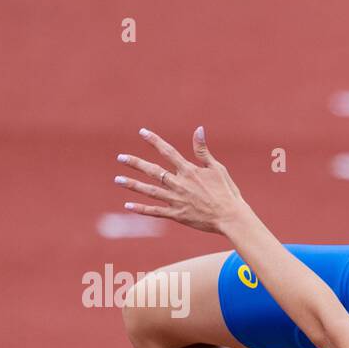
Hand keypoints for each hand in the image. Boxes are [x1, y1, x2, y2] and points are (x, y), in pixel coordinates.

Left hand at [115, 127, 248, 232]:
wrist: (231, 217)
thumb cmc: (227, 193)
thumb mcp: (217, 168)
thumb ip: (203, 150)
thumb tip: (198, 129)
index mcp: (189, 171)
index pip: (167, 151)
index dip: (154, 140)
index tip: (142, 132)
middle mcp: (179, 184)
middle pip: (153, 171)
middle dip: (135, 163)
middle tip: (121, 157)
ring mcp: (176, 200)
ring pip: (149, 191)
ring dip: (132, 184)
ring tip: (118, 180)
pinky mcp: (177, 215)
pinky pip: (155, 211)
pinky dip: (141, 209)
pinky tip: (128, 206)